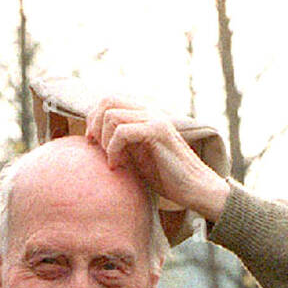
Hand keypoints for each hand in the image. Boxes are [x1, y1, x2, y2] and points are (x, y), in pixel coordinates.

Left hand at [85, 99, 230, 224]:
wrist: (194, 188)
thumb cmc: (166, 177)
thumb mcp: (137, 156)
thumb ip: (122, 142)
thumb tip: (95, 138)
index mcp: (144, 114)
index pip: (109, 100)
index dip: (94, 119)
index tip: (93, 144)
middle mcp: (149, 110)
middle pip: (107, 100)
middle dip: (94, 125)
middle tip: (96, 149)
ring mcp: (155, 118)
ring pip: (112, 115)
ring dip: (104, 141)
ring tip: (113, 162)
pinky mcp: (157, 131)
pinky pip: (122, 132)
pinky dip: (113, 150)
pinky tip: (117, 166)